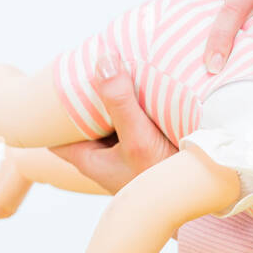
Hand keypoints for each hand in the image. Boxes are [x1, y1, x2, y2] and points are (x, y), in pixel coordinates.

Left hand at [47, 51, 177, 194]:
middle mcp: (102, 156)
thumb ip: (120, 102)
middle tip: (83, 62)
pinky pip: (128, 120)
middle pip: (81, 120)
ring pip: (106, 119)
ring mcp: (122, 152)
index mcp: (88, 159)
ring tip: (109, 65)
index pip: (52, 133)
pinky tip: (137, 84)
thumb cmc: (162, 181)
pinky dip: (129, 104)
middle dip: (82, 95)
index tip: (54, 81)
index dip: (47, 109)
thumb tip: (104, 60)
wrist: (205, 192)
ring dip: (109, 98)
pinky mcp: (143, 148)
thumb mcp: (139, 139)